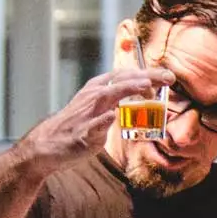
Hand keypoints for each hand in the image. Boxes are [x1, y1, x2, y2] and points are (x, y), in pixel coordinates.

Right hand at [17, 66, 174, 171]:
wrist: (48, 144)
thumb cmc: (74, 125)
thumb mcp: (94, 107)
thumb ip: (116, 101)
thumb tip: (141, 99)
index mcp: (97, 89)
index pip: (125, 74)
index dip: (147, 73)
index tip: (167, 76)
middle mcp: (93, 97)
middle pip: (122, 81)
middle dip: (146, 77)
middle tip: (169, 77)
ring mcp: (87, 114)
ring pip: (108, 96)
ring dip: (127, 89)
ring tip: (146, 85)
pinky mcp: (83, 133)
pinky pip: (94, 125)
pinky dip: (103, 120)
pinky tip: (112, 116)